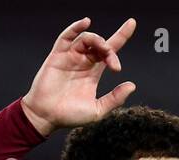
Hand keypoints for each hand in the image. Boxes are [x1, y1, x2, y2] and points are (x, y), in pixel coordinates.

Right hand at [21, 17, 137, 136]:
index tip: (132, 23)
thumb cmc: (69, 116)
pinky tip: (86, 23)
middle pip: (100, 45)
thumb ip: (114, 99)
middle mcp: (83, 62)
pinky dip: (76, 28)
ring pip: (86, 39)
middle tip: (113, 64)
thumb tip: (132, 85)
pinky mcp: (57, 56)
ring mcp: (70, 57)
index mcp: (93, 72)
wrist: (46, 117)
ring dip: (97, 40)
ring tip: (104, 50)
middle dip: (110, 49)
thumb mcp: (97, 111)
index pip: (110, 51)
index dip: (121, 36)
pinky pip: (66, 37)